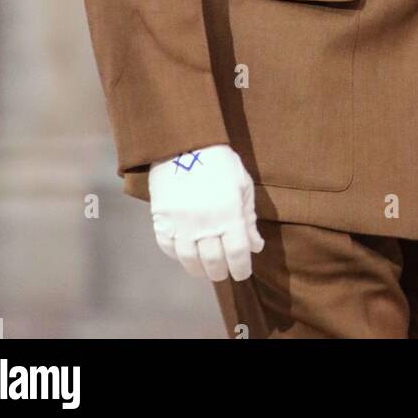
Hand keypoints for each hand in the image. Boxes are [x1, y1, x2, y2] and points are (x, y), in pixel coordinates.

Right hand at [148, 143, 263, 281]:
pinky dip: (178, 256)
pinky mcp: (161, 220)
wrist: (184, 144)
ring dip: (199, 270)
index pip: (237, 254)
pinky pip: (168, 248)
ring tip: (205, 269)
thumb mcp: (242, 185)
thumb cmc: (219, 162)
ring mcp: (181, 224)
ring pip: (190, 261)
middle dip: (221, 272)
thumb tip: (255, 246)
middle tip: (223, 272)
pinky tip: (186, 254)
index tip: (242, 273)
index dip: (241, 268)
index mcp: (229, 214)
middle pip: (214, 262)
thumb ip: (248, 218)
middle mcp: (205, 224)